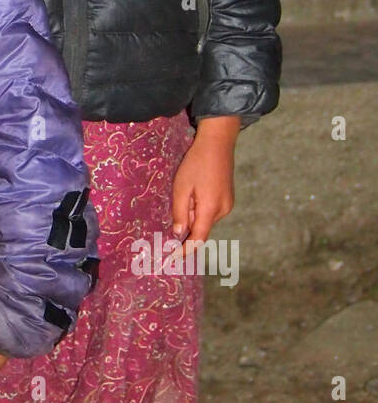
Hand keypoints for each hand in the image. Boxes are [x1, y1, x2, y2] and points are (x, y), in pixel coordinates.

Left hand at [171, 115, 240, 246]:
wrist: (218, 143)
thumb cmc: (196, 163)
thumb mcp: (181, 187)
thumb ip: (180, 213)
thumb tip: (179, 234)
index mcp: (211, 209)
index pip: (198, 238)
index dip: (185, 250)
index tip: (173, 259)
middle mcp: (223, 210)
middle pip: (201, 227)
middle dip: (187, 221)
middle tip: (179, 199)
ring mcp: (228, 204)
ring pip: (205, 218)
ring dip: (193, 212)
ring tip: (188, 188)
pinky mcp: (228, 198)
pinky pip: (210, 210)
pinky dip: (200, 206)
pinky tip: (195, 188)